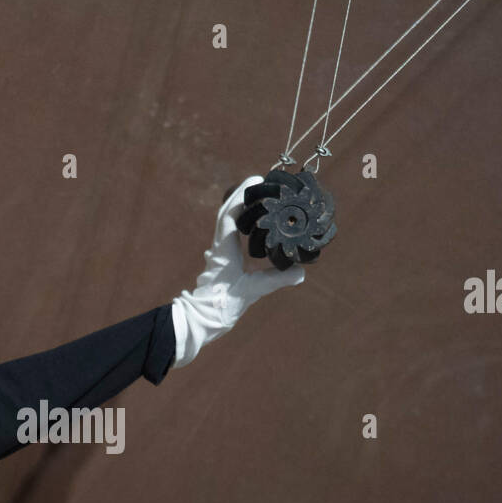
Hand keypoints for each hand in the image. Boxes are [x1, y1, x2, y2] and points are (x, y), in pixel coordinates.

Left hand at [170, 175, 305, 368]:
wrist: (201, 321)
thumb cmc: (221, 306)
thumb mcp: (252, 292)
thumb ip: (276, 280)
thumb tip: (300, 273)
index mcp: (223, 249)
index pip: (229, 214)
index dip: (241, 196)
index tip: (255, 181)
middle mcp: (218, 248)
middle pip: (226, 213)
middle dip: (241, 195)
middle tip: (259, 182)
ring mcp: (217, 255)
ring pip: (226, 224)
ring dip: (239, 208)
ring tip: (258, 198)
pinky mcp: (220, 263)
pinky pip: (229, 236)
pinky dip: (239, 225)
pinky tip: (249, 227)